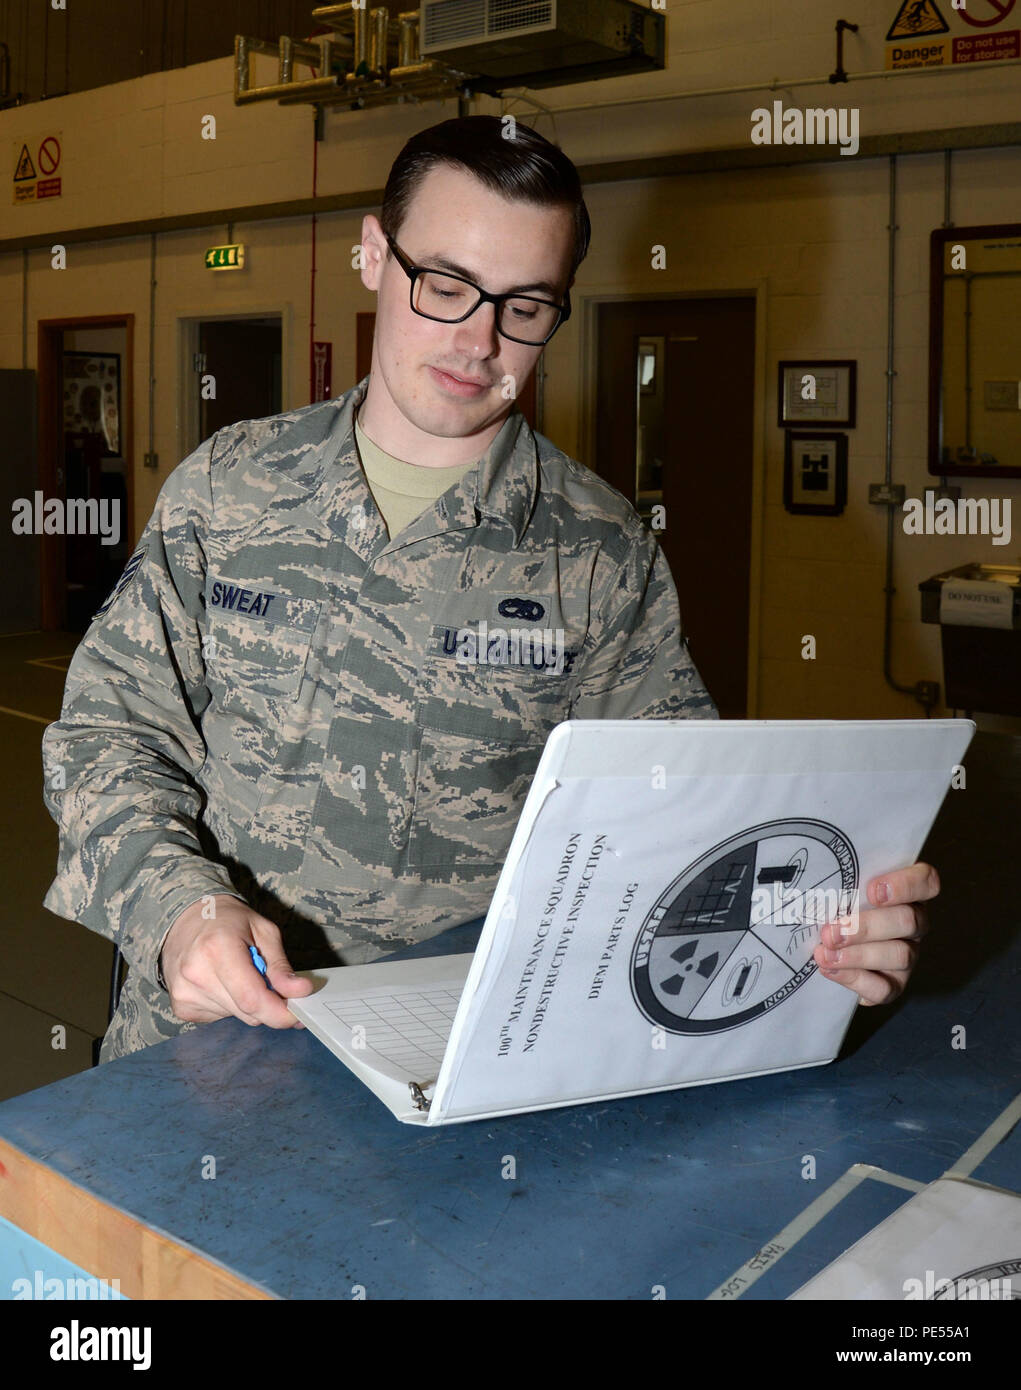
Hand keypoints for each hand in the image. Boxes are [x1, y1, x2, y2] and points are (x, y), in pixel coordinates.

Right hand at [160, 894, 314, 1028]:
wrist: (186, 919)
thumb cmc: (228, 921)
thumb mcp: (264, 931)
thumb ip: (281, 966)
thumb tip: (300, 992)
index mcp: (218, 948)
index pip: (252, 998)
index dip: (279, 1012)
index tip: (298, 1014)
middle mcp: (196, 973)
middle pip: (247, 1012)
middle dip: (270, 1006)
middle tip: (277, 989)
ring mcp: (184, 992)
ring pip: (236, 1016)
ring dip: (249, 1003)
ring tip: (242, 975)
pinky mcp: (181, 1006)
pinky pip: (220, 1017)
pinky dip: (231, 1005)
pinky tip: (224, 983)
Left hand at [813, 862, 938, 1005]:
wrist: (825, 947)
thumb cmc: (833, 904)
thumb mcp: (836, 885)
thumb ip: (835, 873)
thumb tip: (808, 866)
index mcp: (906, 892)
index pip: (926, 881)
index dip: (905, 885)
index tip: (872, 890)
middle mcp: (913, 922)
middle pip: (909, 921)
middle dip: (866, 927)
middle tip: (831, 931)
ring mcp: (907, 954)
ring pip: (900, 955)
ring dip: (858, 954)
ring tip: (824, 952)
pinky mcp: (894, 984)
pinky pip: (885, 988)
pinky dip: (855, 979)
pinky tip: (829, 970)